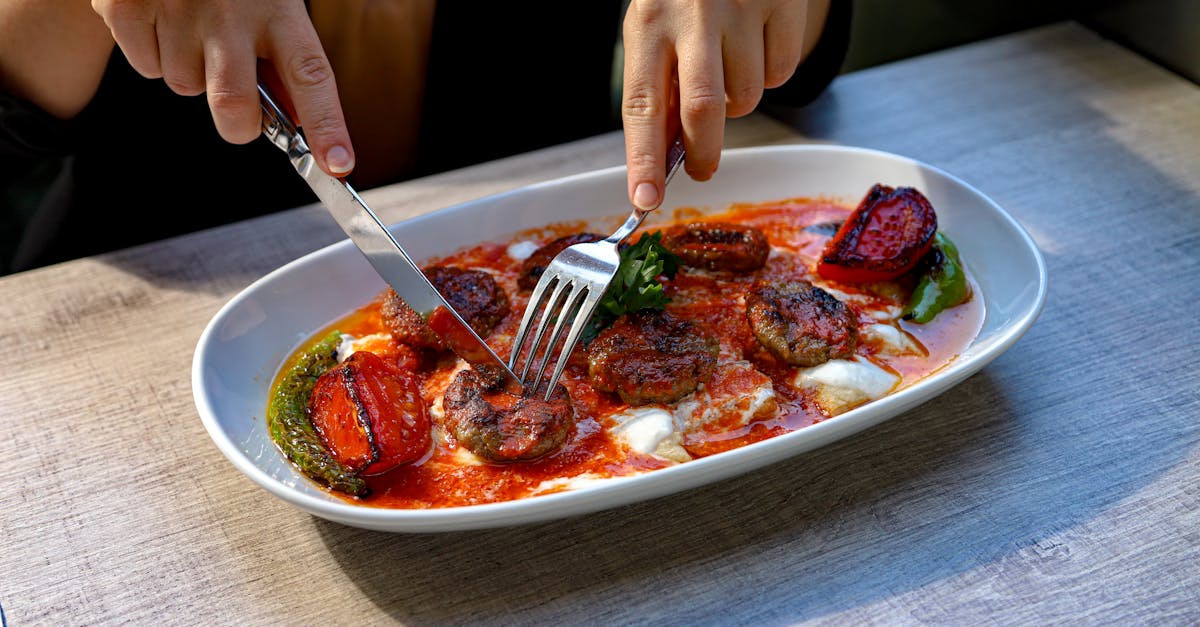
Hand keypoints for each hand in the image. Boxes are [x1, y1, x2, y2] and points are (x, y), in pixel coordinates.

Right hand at [90, 0, 354, 175]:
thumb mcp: (271, 4)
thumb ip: (284, 58)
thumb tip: (293, 123)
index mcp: (278, 8)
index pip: (311, 76)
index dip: (327, 126)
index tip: (337, 164)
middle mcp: (231, 10)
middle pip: (232, 105)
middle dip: (238, 125)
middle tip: (243, 110)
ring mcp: (178, 7)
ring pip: (184, 86)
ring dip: (192, 73)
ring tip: (196, 30)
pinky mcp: (128, 6)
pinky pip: (145, 65)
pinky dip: (153, 53)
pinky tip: (164, 20)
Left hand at [621, 0, 829, 209]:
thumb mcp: (655, 28)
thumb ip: (661, 85)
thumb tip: (667, 156)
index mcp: (648, 24)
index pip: (642, 106)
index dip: (642, 160)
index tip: (644, 202)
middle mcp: (692, 16)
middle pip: (703, 110)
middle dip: (703, 154)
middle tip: (700, 170)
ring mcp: (741, 8)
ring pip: (746, 97)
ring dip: (738, 103)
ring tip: (727, 66)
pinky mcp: (782, 4)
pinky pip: (780, 73)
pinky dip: (768, 73)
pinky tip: (754, 42)